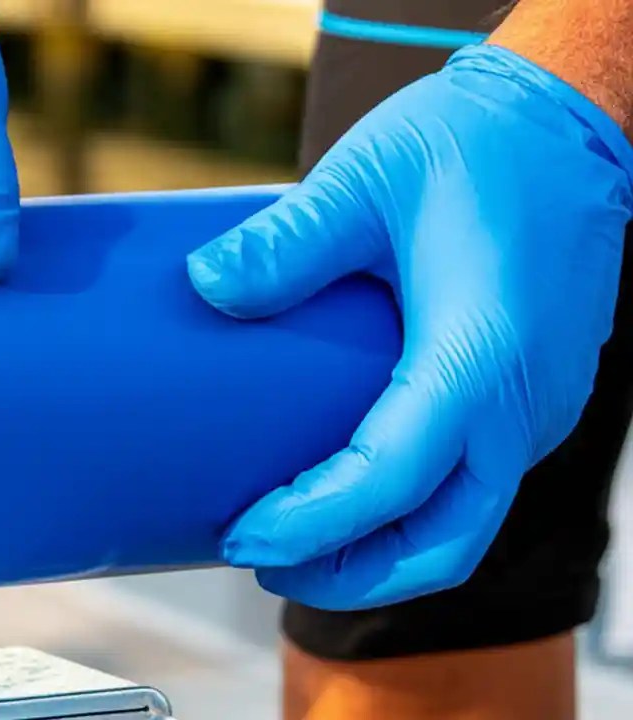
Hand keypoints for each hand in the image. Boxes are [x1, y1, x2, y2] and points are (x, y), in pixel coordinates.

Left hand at [188, 45, 632, 609]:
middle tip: (261, 558)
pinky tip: (352, 485)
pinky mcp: (534, 396)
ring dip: (382, 550)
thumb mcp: (366, 176)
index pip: (390, 482)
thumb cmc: (475, 142)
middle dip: (350, 572)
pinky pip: (477, 482)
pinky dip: (413, 509)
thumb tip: (205, 286)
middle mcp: (523, 402)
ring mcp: (538, 407)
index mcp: (480, 355)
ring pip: (466, 521)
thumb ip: (287, 241)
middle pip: (443, 543)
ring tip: (295, 538)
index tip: (240, 535)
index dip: (312, 524)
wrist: (571, 120)